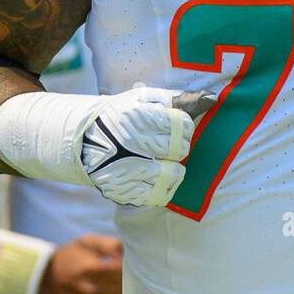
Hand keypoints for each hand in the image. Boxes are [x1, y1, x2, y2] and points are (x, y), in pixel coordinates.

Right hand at [37, 234, 122, 293]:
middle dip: (121, 287)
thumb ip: (110, 245)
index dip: (125, 270)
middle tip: (114, 282)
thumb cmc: (68, 258)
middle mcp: (87, 292)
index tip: (121, 269)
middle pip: (121, 293)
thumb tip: (126, 256)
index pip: (123, 273)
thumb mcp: (86, 243)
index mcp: (90, 269)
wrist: (38, 280)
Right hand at [80, 87, 215, 207]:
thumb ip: (177, 99)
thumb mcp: (142, 99)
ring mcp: (127, 169)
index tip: (176, 128)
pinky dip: (162, 187)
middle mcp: (132, 143)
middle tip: (168, 145)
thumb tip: (211, 100)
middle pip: (181, 150)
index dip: (185, 128)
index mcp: (138, 117)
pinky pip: (158, 195)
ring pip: (174, 174)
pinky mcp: (122, 190)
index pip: (183, 126)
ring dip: (173, 168)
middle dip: (180, 147)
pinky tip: (154, 177)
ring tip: (161, 161)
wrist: (81, 141)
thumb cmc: (119, 116)